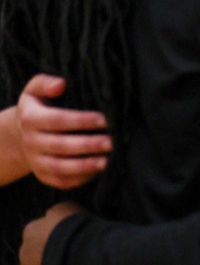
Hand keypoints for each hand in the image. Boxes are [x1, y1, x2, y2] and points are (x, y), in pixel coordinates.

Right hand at [17, 75, 110, 189]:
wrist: (21, 134)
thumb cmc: (39, 107)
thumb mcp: (35, 90)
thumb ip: (45, 83)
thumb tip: (61, 84)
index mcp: (30, 119)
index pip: (58, 120)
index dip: (82, 121)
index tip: (105, 120)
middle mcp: (31, 142)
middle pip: (61, 146)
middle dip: (88, 145)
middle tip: (112, 142)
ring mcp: (36, 161)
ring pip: (60, 167)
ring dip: (85, 166)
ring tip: (108, 161)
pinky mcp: (43, 175)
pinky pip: (61, 181)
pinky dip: (80, 179)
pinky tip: (98, 172)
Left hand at [17, 201, 85, 264]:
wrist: (82, 253)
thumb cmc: (77, 229)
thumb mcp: (67, 208)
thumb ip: (55, 213)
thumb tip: (51, 215)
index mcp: (31, 230)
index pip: (35, 232)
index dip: (49, 236)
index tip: (63, 239)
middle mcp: (24, 251)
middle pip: (30, 253)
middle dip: (43, 255)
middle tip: (63, 256)